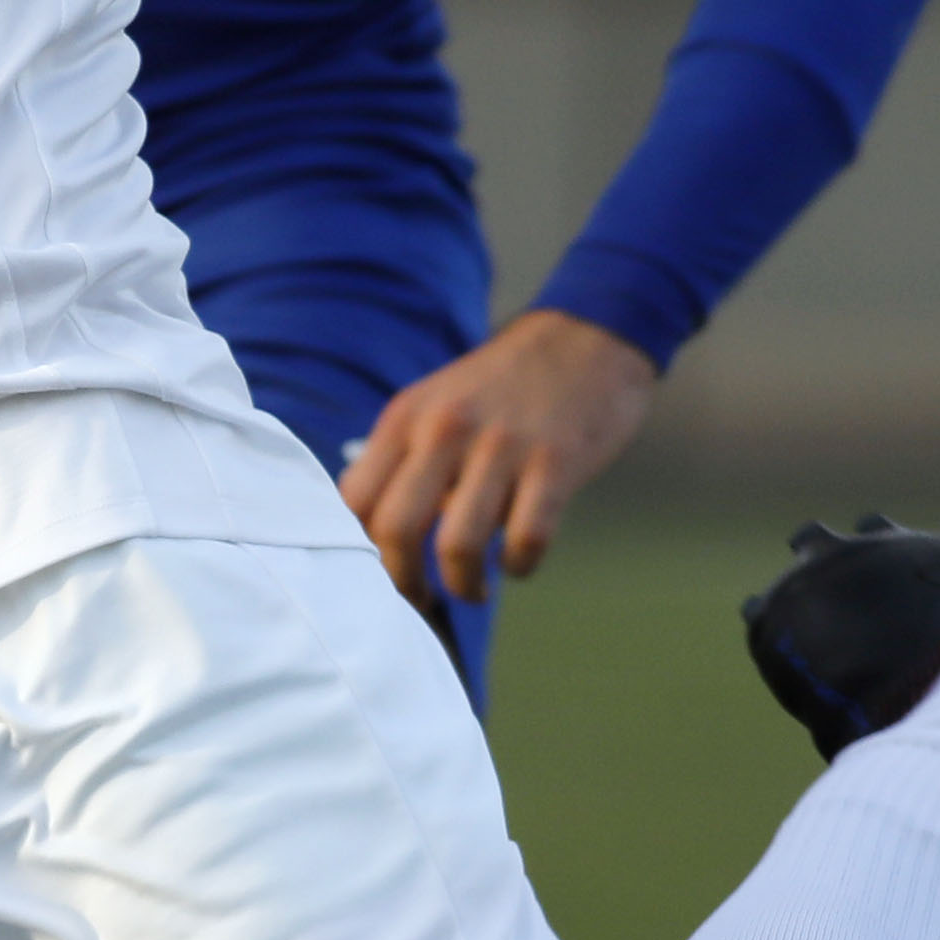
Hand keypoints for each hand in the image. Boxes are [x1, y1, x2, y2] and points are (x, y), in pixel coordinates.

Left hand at [337, 306, 659, 603]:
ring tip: (472, 589)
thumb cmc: (504, 386)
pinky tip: (518, 562)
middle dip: (404, 583)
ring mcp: (501, 446)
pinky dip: (519, 566)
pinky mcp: (555, 463)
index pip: (353, 500)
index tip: (377, 574)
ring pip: (458, 545)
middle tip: (420, 600)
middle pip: (395, 529)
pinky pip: (525, 539)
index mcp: (407, 418)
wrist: (585, 339)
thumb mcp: (435, 402)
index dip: (357, 550)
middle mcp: (445, 429)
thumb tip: (367, 530)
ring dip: (463, 585)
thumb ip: (402, 458)